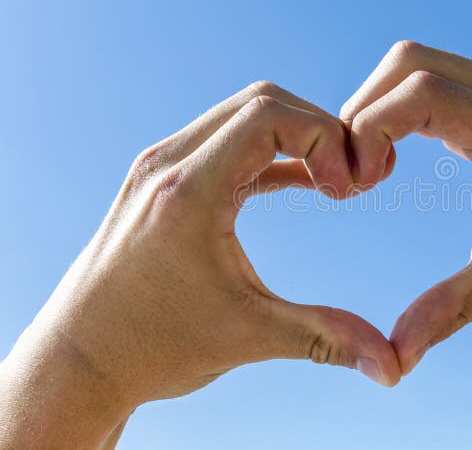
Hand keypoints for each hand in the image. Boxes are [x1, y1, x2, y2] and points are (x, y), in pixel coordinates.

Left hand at [0, 81, 399, 446]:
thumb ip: (325, 339)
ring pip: (241, 116)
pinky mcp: (162, 182)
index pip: (269, 114)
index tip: (350, 187)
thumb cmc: (152, 350)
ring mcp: (160, 168)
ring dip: (294, 138)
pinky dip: (271, 155)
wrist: (79, 362)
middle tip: (350, 180)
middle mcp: (168, 165)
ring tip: (333, 183)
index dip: (326, 137)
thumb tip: (392, 368)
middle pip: (260, 102)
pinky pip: (226, 144)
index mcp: (188, 192)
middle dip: (318, 131)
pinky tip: (304, 184)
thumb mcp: (246, 339)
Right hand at [341, 41, 471, 374]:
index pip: (422, 90)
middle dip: (364, 110)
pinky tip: (394, 158)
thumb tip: (395, 360)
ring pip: (415, 63)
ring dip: (378, 107)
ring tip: (373, 170)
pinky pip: (430, 78)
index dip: (372, 125)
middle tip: (357, 175)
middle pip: (409, 61)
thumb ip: (449, 311)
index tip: (361, 182)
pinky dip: (398, 109)